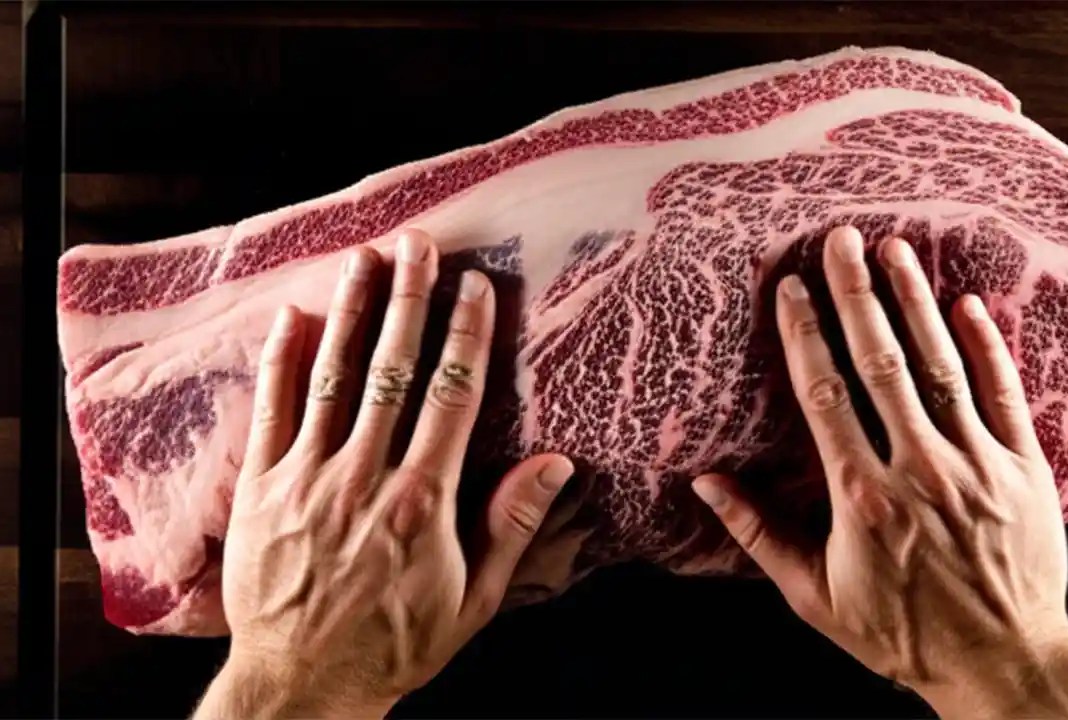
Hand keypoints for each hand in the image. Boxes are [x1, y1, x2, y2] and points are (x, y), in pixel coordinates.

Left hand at [194, 230, 572, 719]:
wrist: (301, 684)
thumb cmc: (395, 643)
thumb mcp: (473, 601)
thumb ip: (510, 526)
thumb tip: (556, 465)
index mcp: (421, 501)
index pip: (450, 397)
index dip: (465, 335)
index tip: (475, 286)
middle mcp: (364, 477)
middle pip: (392, 371)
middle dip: (408, 301)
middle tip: (419, 244)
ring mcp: (306, 478)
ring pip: (333, 378)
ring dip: (352, 313)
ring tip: (366, 259)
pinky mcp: (261, 489)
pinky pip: (272, 411)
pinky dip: (283, 360)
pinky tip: (294, 315)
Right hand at [694, 227, 1067, 718]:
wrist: (1000, 662)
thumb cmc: (901, 633)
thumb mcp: (814, 595)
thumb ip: (759, 534)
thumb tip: (706, 483)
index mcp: (861, 495)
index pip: (825, 394)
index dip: (805, 334)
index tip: (792, 287)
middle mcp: (918, 467)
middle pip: (881, 362)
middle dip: (857, 295)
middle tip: (842, 240)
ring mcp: (976, 463)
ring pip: (941, 366)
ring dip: (916, 303)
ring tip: (897, 250)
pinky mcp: (1024, 469)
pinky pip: (1004, 394)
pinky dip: (988, 346)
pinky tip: (969, 303)